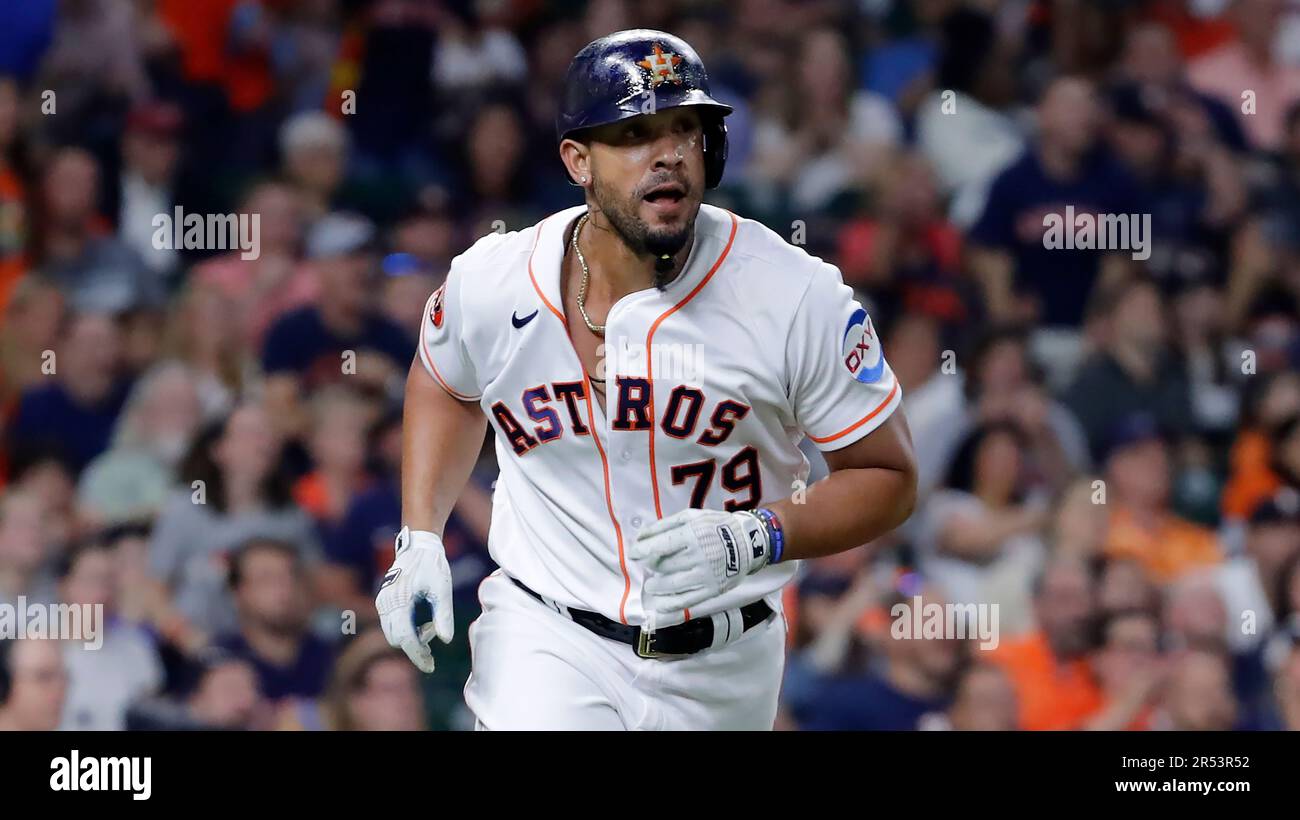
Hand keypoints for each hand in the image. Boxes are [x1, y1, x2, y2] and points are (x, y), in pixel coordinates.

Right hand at [376, 527, 453, 671]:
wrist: (420, 545)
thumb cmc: (433, 565)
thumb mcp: (443, 589)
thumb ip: (444, 615)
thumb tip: (446, 640)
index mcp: (398, 601)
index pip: (405, 638)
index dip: (418, 655)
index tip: (430, 666)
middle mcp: (385, 603)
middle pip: (396, 639)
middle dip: (415, 647)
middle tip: (435, 646)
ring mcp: (382, 602)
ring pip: (393, 633)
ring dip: (412, 638)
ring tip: (432, 627)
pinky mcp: (385, 602)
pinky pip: (393, 624)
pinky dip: (408, 629)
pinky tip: (425, 623)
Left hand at [630, 509, 771, 617]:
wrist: (747, 543)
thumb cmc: (715, 526)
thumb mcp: (691, 517)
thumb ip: (664, 525)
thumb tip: (640, 536)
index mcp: (693, 535)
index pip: (661, 545)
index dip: (642, 550)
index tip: (633, 553)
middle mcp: (699, 556)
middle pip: (664, 565)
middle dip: (651, 566)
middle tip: (649, 565)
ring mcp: (706, 575)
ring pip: (672, 585)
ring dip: (656, 586)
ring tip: (652, 585)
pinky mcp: (711, 590)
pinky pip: (686, 601)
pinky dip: (670, 605)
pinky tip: (660, 605)